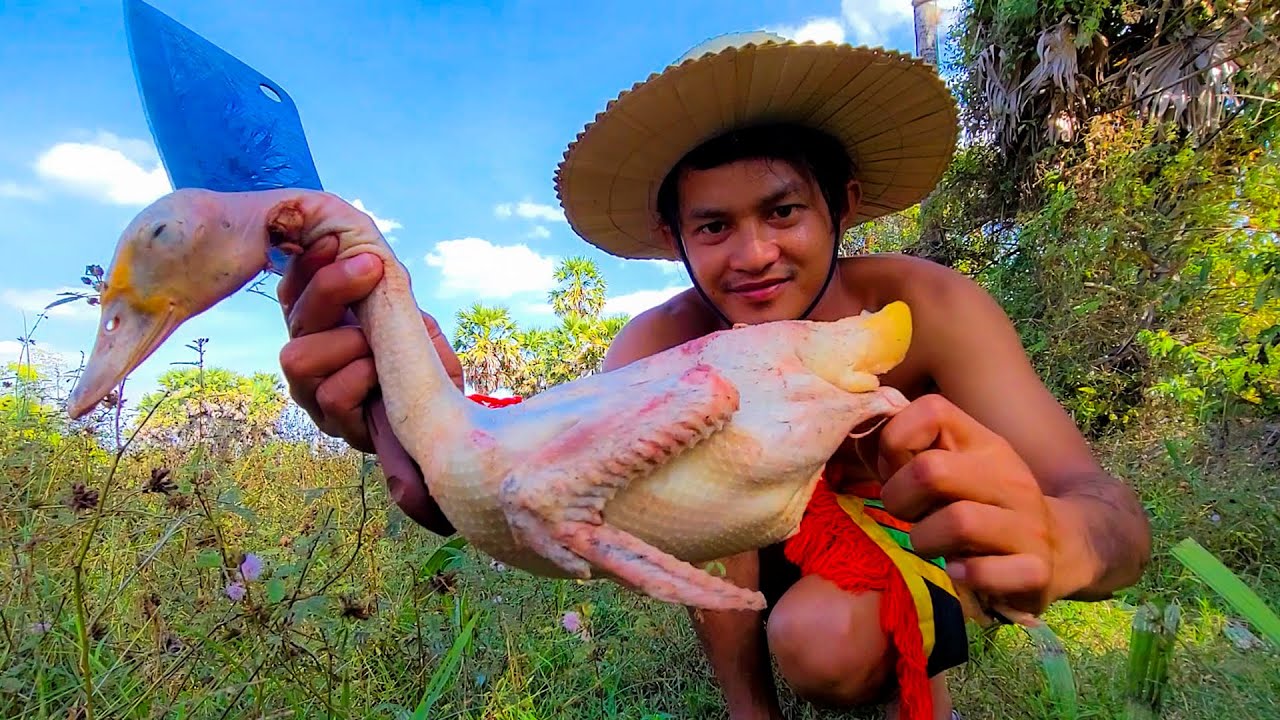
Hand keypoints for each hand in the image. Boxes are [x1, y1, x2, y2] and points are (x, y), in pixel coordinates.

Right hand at [276, 236, 464, 449]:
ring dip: (349, 344)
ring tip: (381, 348)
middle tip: (371, 267)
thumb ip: (383, 282)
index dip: (308, 261)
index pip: (296, 286)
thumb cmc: (422, 360)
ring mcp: (314, 392)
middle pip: (296, 316)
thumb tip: (365, 244)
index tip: (334, 239)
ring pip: (299, 359)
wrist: (447, 415)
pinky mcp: (333, 424)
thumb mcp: (407, 314)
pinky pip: (333, 394)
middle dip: (331, 285)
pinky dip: (363, 379)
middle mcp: (308, 354)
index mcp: (321, 322)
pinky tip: (383, 381)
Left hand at [875, 394, 1060, 617]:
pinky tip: (960, 571)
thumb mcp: (957, 467)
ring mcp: (1027, 523)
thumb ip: (909, 452)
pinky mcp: (1035, 570)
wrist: (1068, 546)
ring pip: (956, 522)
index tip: (895, 470)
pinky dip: (962, 574)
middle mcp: (1008, 476)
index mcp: (983, 443)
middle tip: (905, 515)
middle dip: (899, 498)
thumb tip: (853, 442)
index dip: (893, 441)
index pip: (929, 410)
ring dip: (925, 541)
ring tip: (931, 546)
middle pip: (930, 471)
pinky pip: (983, 572)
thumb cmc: (988, 504)